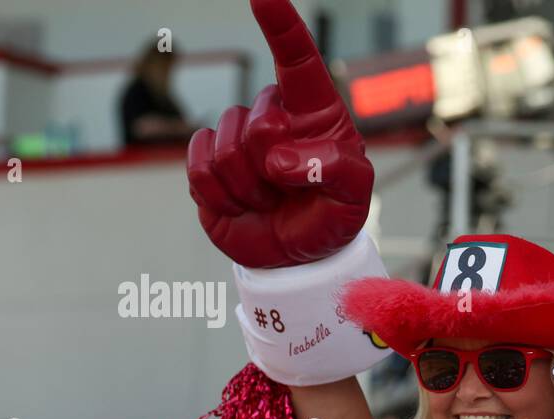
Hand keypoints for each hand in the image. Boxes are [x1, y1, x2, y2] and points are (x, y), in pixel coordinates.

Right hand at [187, 0, 372, 267]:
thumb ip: (335, 170)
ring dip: (249, 189)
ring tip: (270, 202)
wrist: (298, 255)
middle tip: (289, 193)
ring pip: (224, 148)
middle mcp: (273, 116)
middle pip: (256, 123)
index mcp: (314, 112)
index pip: (298, 61)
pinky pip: (198, 167)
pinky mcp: (207, 162)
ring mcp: (237, 137)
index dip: (282, 27)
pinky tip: (241, 205)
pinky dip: (220, 196)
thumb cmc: (332, 215)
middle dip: (272, 169)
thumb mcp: (355, 196)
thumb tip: (281, 158)